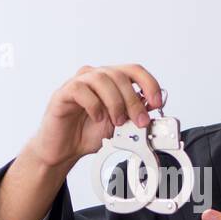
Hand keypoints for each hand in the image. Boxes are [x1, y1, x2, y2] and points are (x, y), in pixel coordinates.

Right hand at [22, 64, 164, 172]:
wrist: (64, 149)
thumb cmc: (88, 133)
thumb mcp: (119, 125)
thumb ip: (133, 114)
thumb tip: (150, 107)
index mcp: (111, 81)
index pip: (134, 70)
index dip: (149, 83)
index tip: (157, 102)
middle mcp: (95, 77)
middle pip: (120, 76)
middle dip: (133, 100)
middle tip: (138, 121)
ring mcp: (79, 83)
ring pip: (102, 79)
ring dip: (115, 102)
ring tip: (115, 121)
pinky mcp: (63, 93)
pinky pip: (81, 90)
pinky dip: (94, 105)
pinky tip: (97, 117)